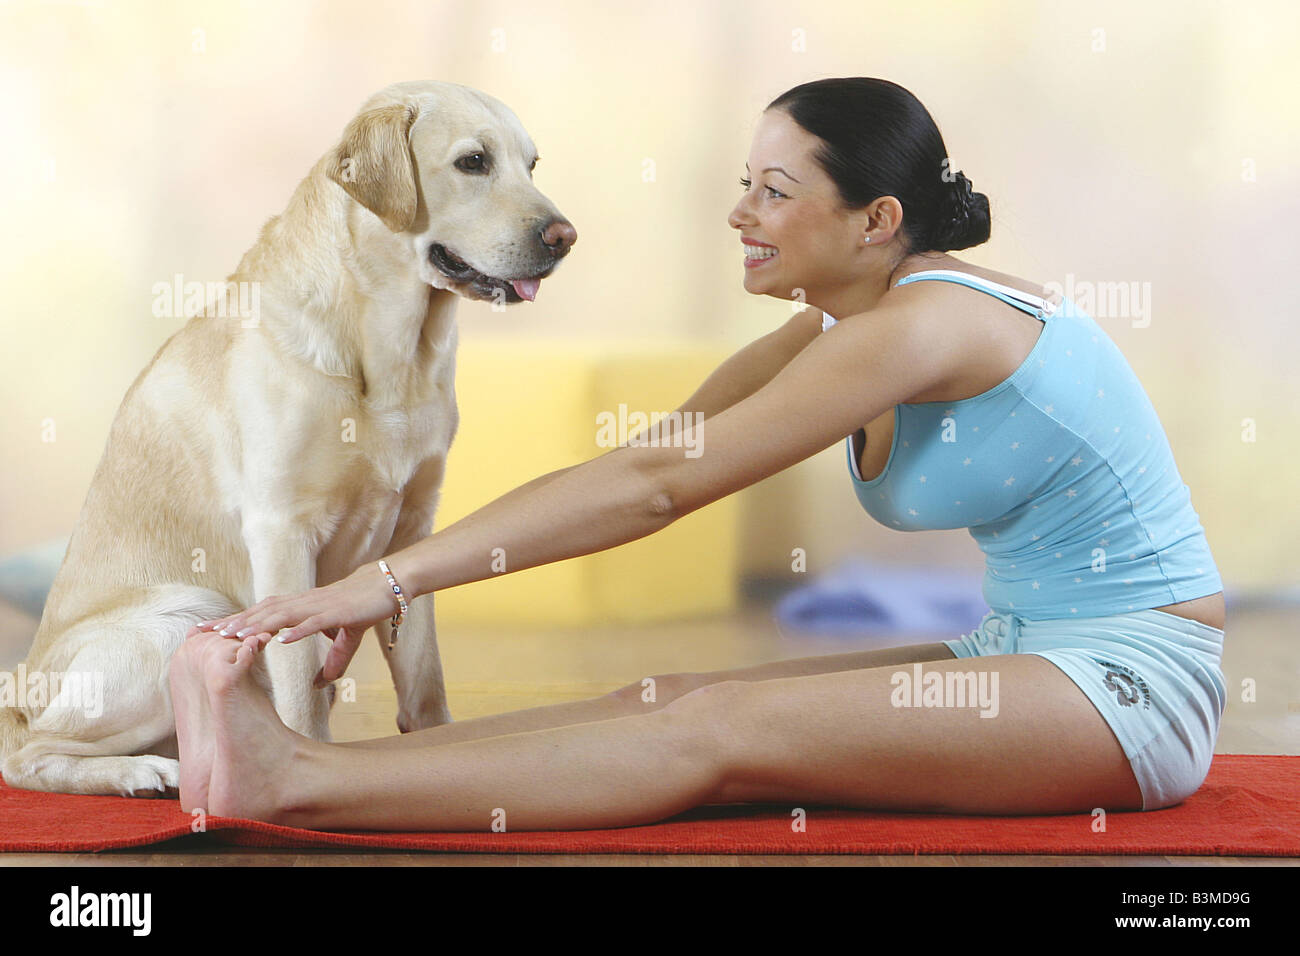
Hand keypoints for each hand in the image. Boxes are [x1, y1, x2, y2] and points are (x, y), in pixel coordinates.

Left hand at [188, 563, 401, 682]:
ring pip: (282, 615)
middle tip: (205, 634)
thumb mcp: (344, 639)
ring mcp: (320, 607)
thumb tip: (320, 686)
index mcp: (301, 606)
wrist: (387, 585)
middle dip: (234, 623)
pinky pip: (314, 623)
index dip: (236, 620)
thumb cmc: (362, 607)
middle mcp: (304, 603)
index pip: (261, 612)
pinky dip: (298, 631)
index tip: (210, 630)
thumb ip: (331, 661)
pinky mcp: (338, 613)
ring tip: (235, 637)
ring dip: (258, 626)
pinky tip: (282, 640)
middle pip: (262, 612)